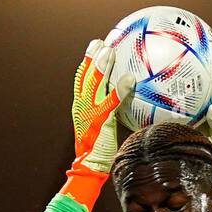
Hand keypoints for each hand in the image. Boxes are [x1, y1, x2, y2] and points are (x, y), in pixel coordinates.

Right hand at [69, 39, 136, 177]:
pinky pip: (110, 102)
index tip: (93, 50)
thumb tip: (131, 105)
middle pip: (85, 78)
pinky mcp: (98, 121)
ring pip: (94, 85)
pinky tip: (130, 79)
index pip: (82, 82)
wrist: (90, 169)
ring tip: (110, 50)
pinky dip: (119, 90)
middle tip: (100, 42)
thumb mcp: (104, 130)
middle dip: (91, 59)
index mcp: (81, 109)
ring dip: (102, 67)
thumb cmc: (100, 153)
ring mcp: (88, 113)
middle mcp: (82, 108)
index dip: (87, 65)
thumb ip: (112, 115)